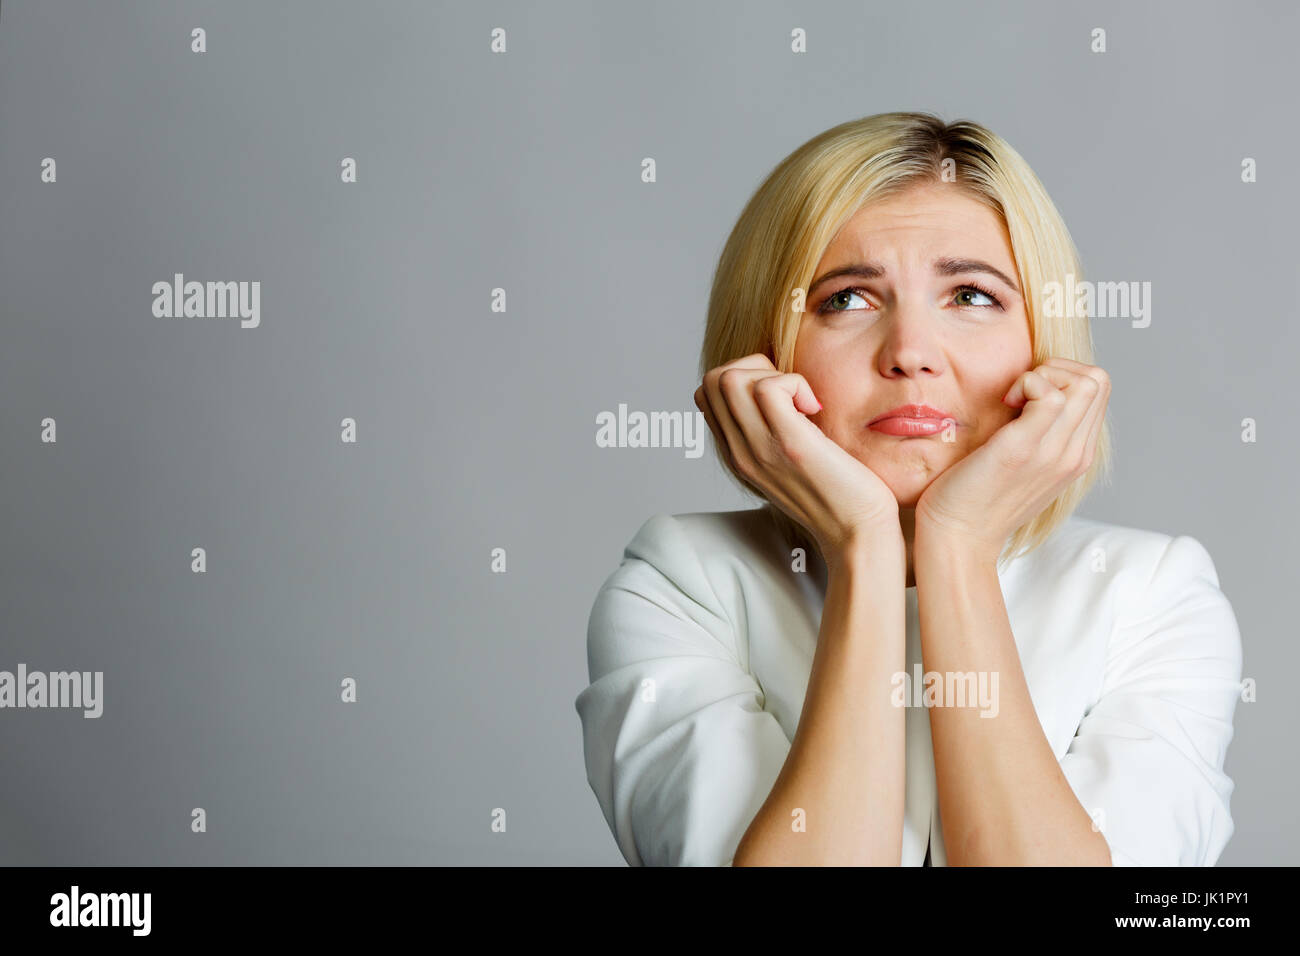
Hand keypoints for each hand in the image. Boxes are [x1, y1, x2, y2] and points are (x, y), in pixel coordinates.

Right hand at [695, 353, 899, 565]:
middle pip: (712, 380)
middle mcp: (739, 452)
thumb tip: (777, 390)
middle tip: (790, 393)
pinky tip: (814, 408)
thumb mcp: (790, 458)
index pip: (706, 393)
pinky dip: (794, 383)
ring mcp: (759, 450)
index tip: (779, 395)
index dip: (743, 376)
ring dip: (772, 374)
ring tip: (801, 400)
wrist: (858, 533)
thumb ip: (772, 430)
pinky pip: (768, 389)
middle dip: (753, 368)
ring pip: (730, 379)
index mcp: (737, 454)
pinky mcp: (789, 445)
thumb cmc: (838, 493)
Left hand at [914, 357, 1109, 561]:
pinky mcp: (1024, 449)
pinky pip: (1051, 395)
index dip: (1063, 377)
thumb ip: (1038, 434)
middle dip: (1058, 369)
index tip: (1026, 396)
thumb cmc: (976, 497)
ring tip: (1013, 399)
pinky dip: (1026, 384)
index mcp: (1076, 456)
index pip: (1098, 391)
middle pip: (1099, 380)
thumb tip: (1032, 394)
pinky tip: (1004, 404)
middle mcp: (1074, 455)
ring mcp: (1054, 453)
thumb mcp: (1021, 463)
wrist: (957, 538)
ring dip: (1043, 375)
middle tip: (1020, 392)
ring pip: (1086, 382)